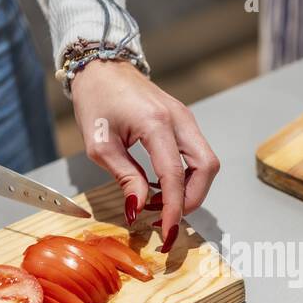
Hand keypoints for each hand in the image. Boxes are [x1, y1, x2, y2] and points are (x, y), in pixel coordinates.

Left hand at [70, 60, 218, 252]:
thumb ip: (124, 177)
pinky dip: (187, 176)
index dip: (174, 210)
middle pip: (207, 168)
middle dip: (191, 201)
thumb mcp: (100, 145)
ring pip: (207, 163)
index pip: (174, 175)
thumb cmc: (96, 101)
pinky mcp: (185, 121)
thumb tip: (138, 210)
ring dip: (190, 189)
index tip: (167, 234)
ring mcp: (186, 118)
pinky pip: (198, 155)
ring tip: (160, 203)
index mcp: (156, 123)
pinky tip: (164, 186)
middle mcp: (180, 119)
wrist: (101, 68)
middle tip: (166, 219)